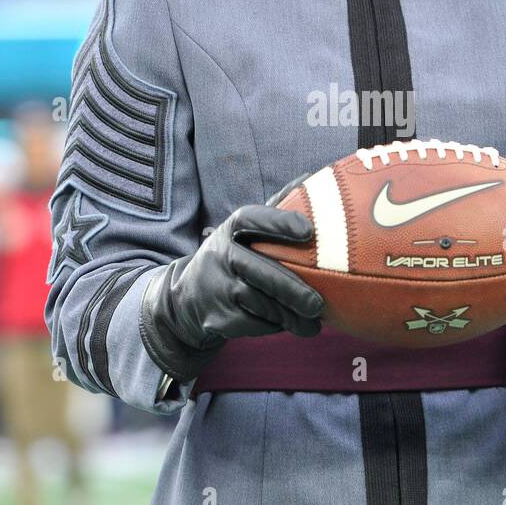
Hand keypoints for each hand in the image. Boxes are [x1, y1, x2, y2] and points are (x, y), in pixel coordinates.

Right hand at [139, 174, 322, 381]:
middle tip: (318, 304)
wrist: (187, 299)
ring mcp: (216, 288)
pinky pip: (255, 324)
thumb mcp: (244, 232)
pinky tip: (289, 325)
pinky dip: (275, 326)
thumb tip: (312, 177)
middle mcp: (220, 255)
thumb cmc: (232, 257)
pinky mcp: (218, 318)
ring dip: (291, 316)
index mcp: (230, 229)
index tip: (309, 230)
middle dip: (291, 289)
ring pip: (261, 303)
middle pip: (258, 271)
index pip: (251, 218)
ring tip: (315, 323)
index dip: (279, 222)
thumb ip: (276, 209)